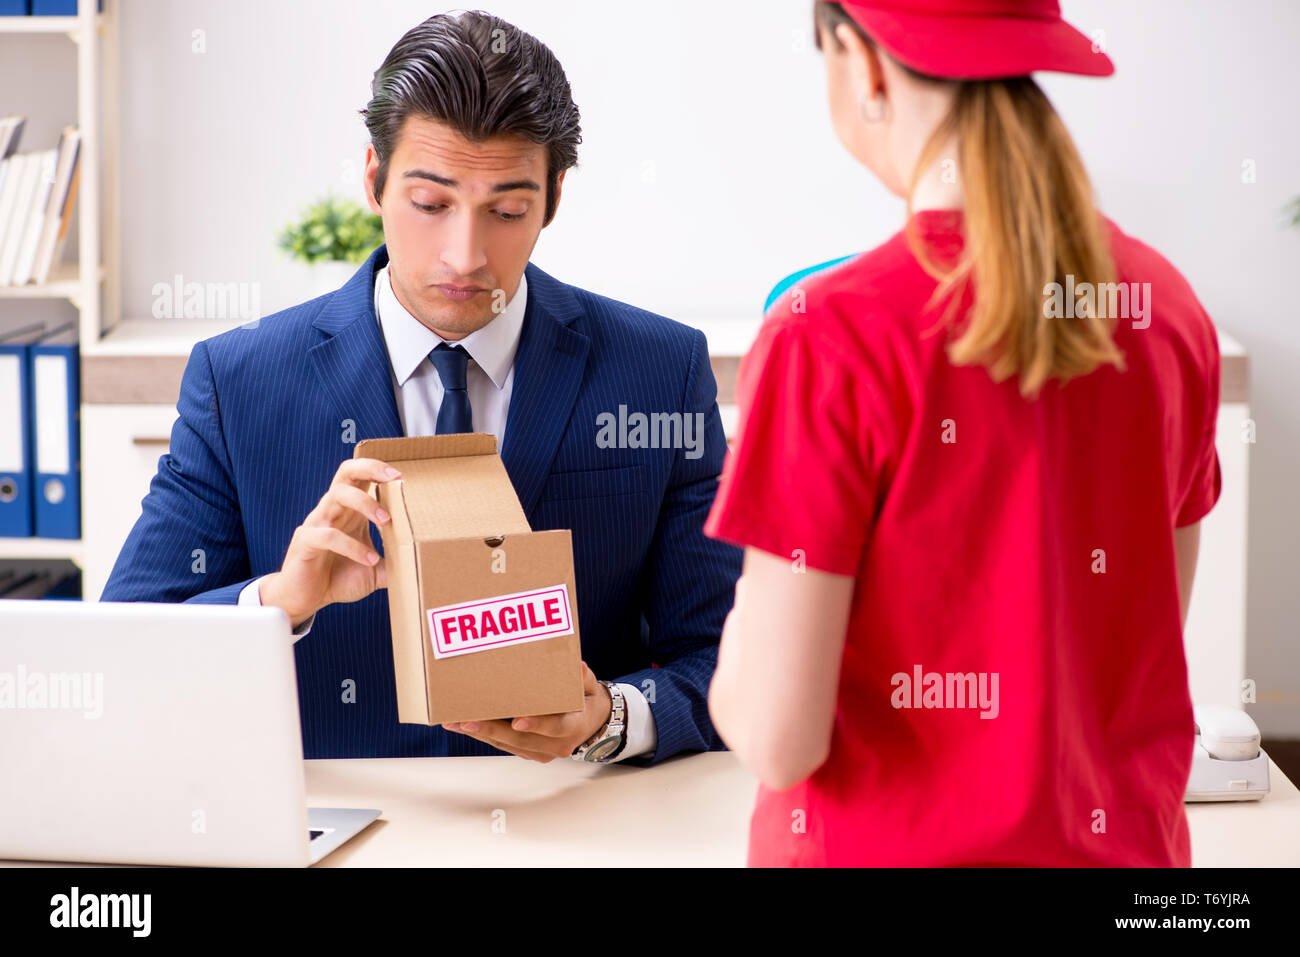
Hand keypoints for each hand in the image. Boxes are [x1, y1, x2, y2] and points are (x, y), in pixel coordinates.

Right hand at [260, 457, 399, 627]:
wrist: (304, 599)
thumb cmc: (337, 578)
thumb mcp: (374, 572)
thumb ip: (395, 565)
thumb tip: (424, 565)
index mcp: (349, 511)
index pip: (359, 476)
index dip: (378, 468)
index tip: (402, 475)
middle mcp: (332, 510)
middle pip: (346, 473)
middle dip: (370, 469)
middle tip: (395, 479)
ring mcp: (316, 523)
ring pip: (337, 496)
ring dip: (366, 504)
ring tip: (387, 521)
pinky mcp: (305, 542)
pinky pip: (328, 536)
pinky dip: (352, 547)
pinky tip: (370, 560)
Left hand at [442, 662, 612, 762]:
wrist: (593, 724)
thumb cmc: (587, 702)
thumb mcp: (590, 687)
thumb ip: (582, 678)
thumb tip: (577, 667)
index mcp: (573, 727)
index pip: (554, 727)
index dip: (536, 724)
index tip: (517, 720)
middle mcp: (557, 745)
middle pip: (520, 740)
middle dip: (492, 730)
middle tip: (467, 720)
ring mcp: (541, 752)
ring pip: (507, 744)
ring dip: (480, 734)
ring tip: (455, 722)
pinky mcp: (529, 752)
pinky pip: (503, 745)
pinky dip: (483, 735)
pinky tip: (464, 726)